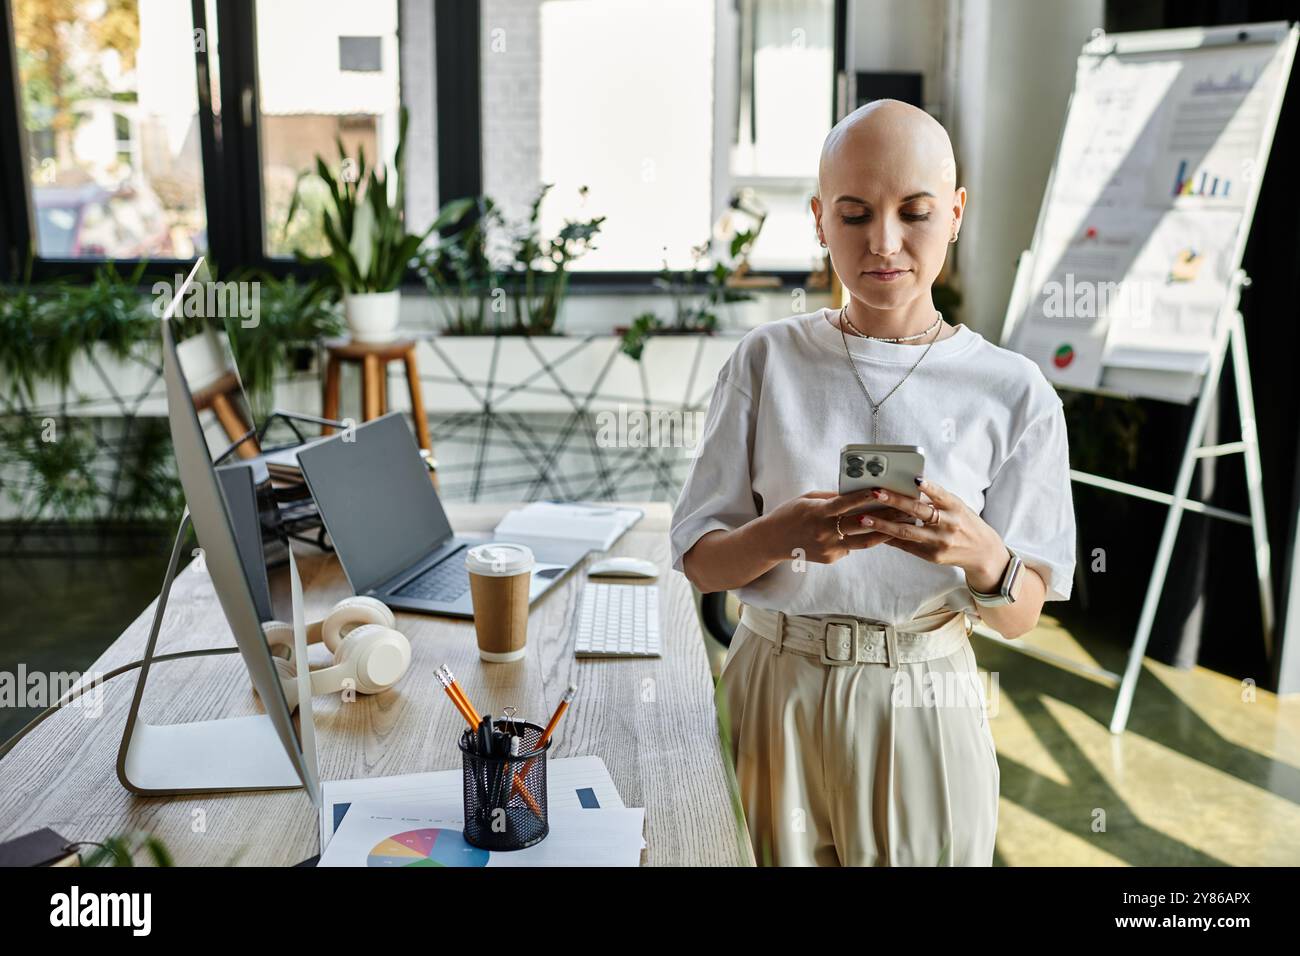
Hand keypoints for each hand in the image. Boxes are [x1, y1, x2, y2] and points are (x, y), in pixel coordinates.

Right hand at [756, 487, 887, 565]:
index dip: (863, 496)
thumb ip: (831, 497)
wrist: (773, 541)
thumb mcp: (808, 499)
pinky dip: (859, 540)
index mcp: (818, 512)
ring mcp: (828, 547)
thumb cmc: (790, 514)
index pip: (845, 503)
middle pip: (861, 524)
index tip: (880, 489)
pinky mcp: (830, 558)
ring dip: (883, 533)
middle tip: (904, 510)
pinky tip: (873, 534)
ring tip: (900, 526)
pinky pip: (850, 548)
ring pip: (863, 541)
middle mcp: (825, 531)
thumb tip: (854, 493)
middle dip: (884, 516)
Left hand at [845, 477, 1008, 589]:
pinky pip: (907, 546)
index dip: (929, 487)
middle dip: (895, 501)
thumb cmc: (965, 523)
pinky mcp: (932, 556)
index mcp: (956, 508)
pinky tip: (874, 531)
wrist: (982, 553)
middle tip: (875, 493)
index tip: (915, 479)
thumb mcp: (957, 507)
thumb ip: (936, 498)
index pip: (941, 495)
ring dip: (883, 524)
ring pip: (908, 532)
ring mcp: (939, 542)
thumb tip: (908, 485)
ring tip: (864, 518)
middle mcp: (949, 525)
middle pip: (919, 512)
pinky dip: (890, 537)